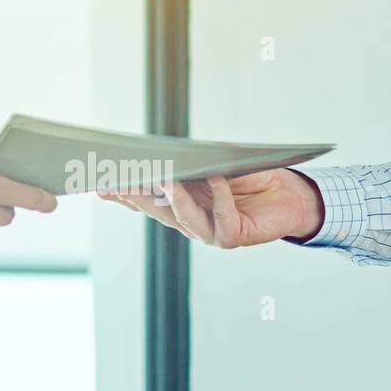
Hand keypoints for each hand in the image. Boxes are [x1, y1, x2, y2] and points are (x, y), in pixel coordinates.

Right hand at [99, 168, 322, 247]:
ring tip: (167, 180)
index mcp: (181, 205)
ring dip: (175, 200)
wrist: (288, 194)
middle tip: (119, 183)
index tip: (102, 183)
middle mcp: (191, 222)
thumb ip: (192, 165)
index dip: (124, 194)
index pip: (147, 201)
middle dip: (137, 197)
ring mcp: (210, 232)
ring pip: (185, 219)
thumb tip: (167, 153)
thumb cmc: (251, 178)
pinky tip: (216, 179)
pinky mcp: (233, 237)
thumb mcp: (215, 165)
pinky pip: (222, 219)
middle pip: (159, 211)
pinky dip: (220, 197)